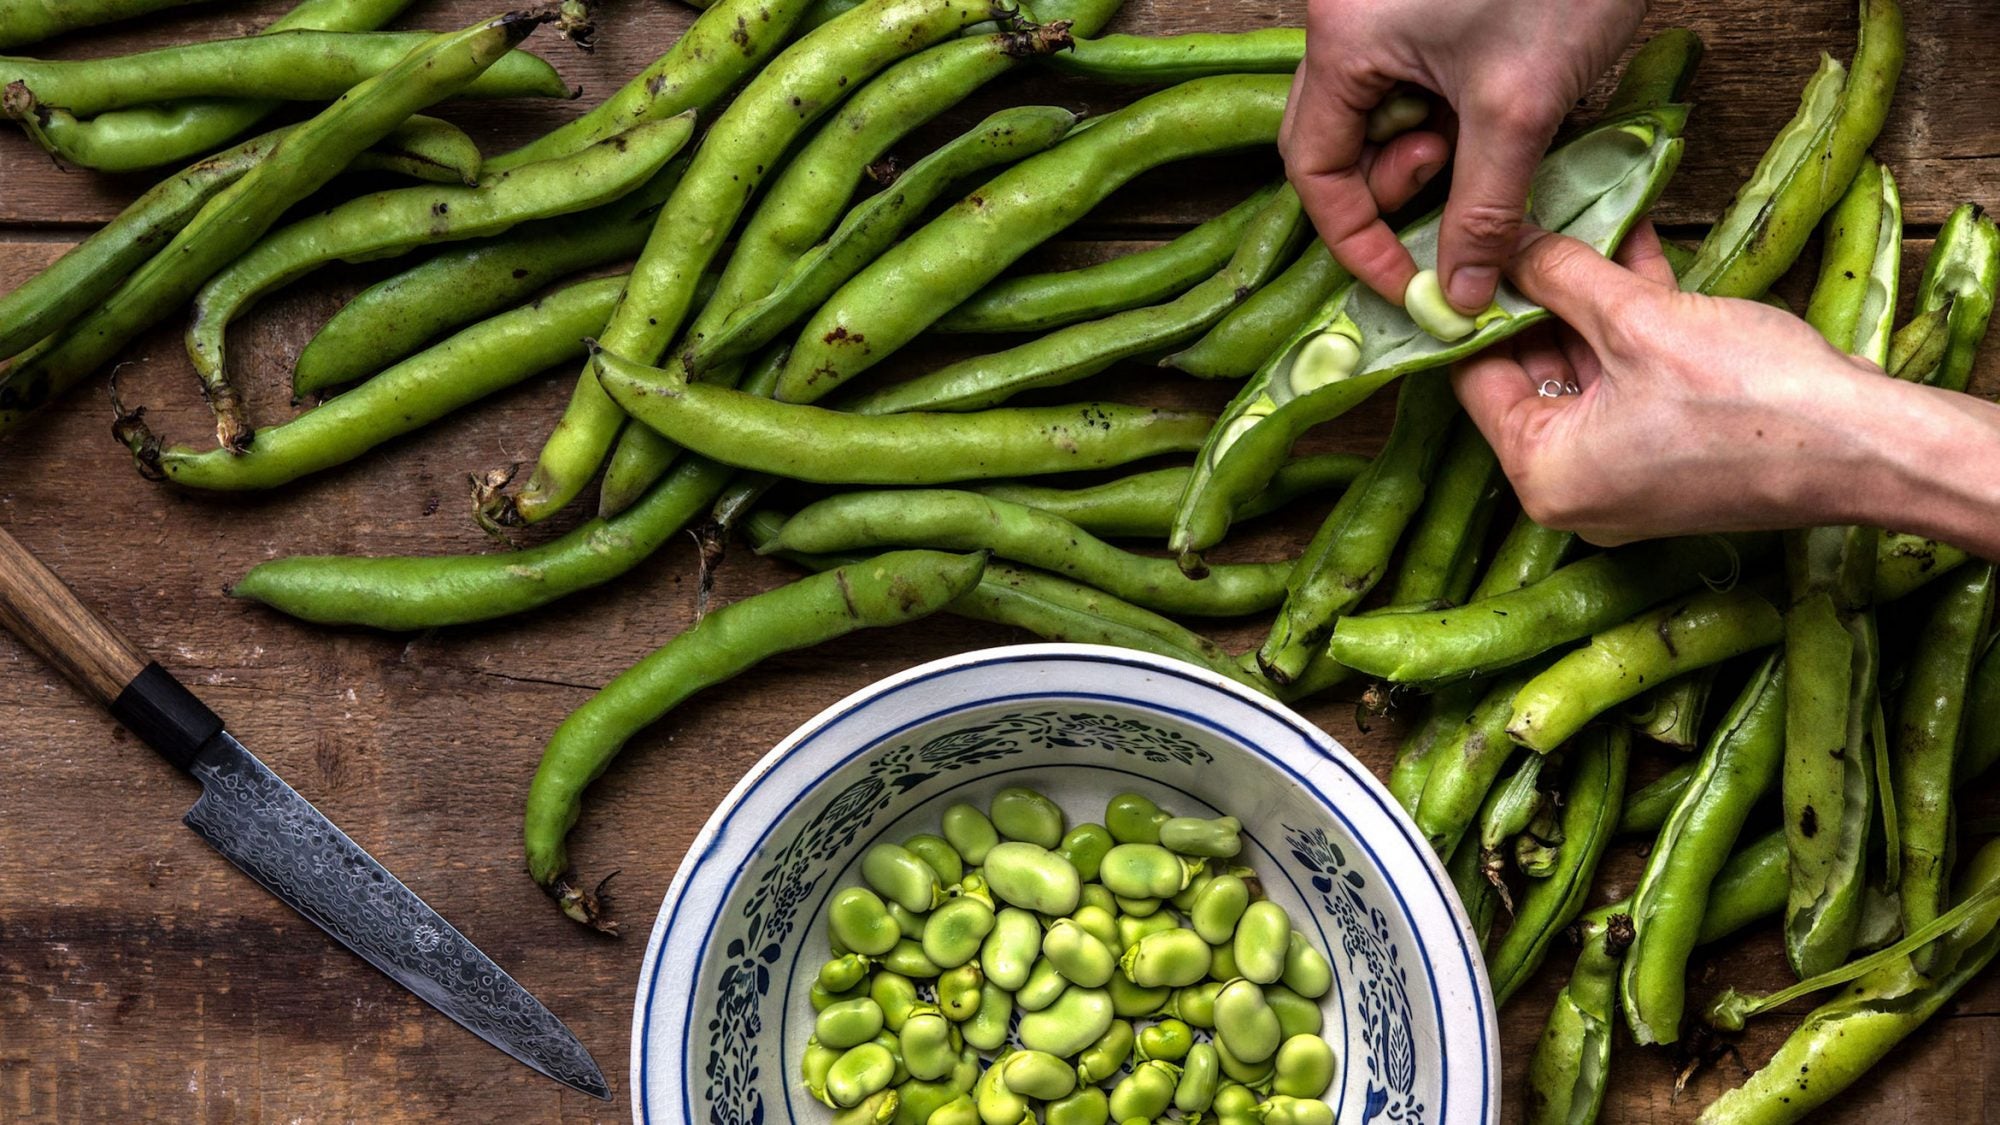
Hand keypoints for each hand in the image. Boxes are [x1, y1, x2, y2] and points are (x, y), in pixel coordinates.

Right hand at [1280, 0, 1642, 312]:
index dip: (1358, 238)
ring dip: (1425, 151)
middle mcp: (1346, 22)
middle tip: (1450, 190)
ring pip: (1376, 113)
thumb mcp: (1519, 106)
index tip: (1408, 282)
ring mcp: (1382, 10)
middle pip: (1334, 141)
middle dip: (1391, 188)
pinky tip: (1492, 115)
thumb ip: (1482, 209)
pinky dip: (1446, 117)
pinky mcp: (1424, 5)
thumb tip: (1459, 292)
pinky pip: (1410, 81)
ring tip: (1483, 139)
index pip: (1315, 169)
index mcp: (1343, 41)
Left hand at [1453, 221, 1999, 559]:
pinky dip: (1633, 320)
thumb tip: (1510, 242)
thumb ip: (1562, 276)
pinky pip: (1632, 377)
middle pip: (1531, 371)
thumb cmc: (1751, 399)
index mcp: (1543, 474)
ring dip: (1588, 294)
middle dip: (1538, 292)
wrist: (1870, 447)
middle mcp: (1574, 486)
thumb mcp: (1637, 320)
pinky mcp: (1672, 451)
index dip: (1475, 306)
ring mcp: (1625, 472)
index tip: (1472, 248)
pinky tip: (1634, 244)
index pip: (1476, 378)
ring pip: (1588, 367)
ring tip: (1578, 215)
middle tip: (1527, 221)